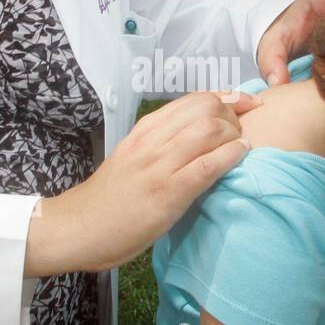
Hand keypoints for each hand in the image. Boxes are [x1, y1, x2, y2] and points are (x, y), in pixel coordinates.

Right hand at [33, 90, 263, 274]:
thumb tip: (199, 135)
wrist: (79, 226)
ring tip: (241, 147)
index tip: (244, 105)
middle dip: (234, 116)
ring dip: (235, 135)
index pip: (194, 99)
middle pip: (206, 108)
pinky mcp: (167, 193)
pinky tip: (241, 157)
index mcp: (146, 129)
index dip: (227, 97)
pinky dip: (231, 156)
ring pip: (209, 130)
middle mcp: (152, 140)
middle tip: (241, 133)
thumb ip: (162, 143)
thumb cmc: (111, 197)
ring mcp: (159, 165)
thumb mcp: (133, 156)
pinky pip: (207, 166)